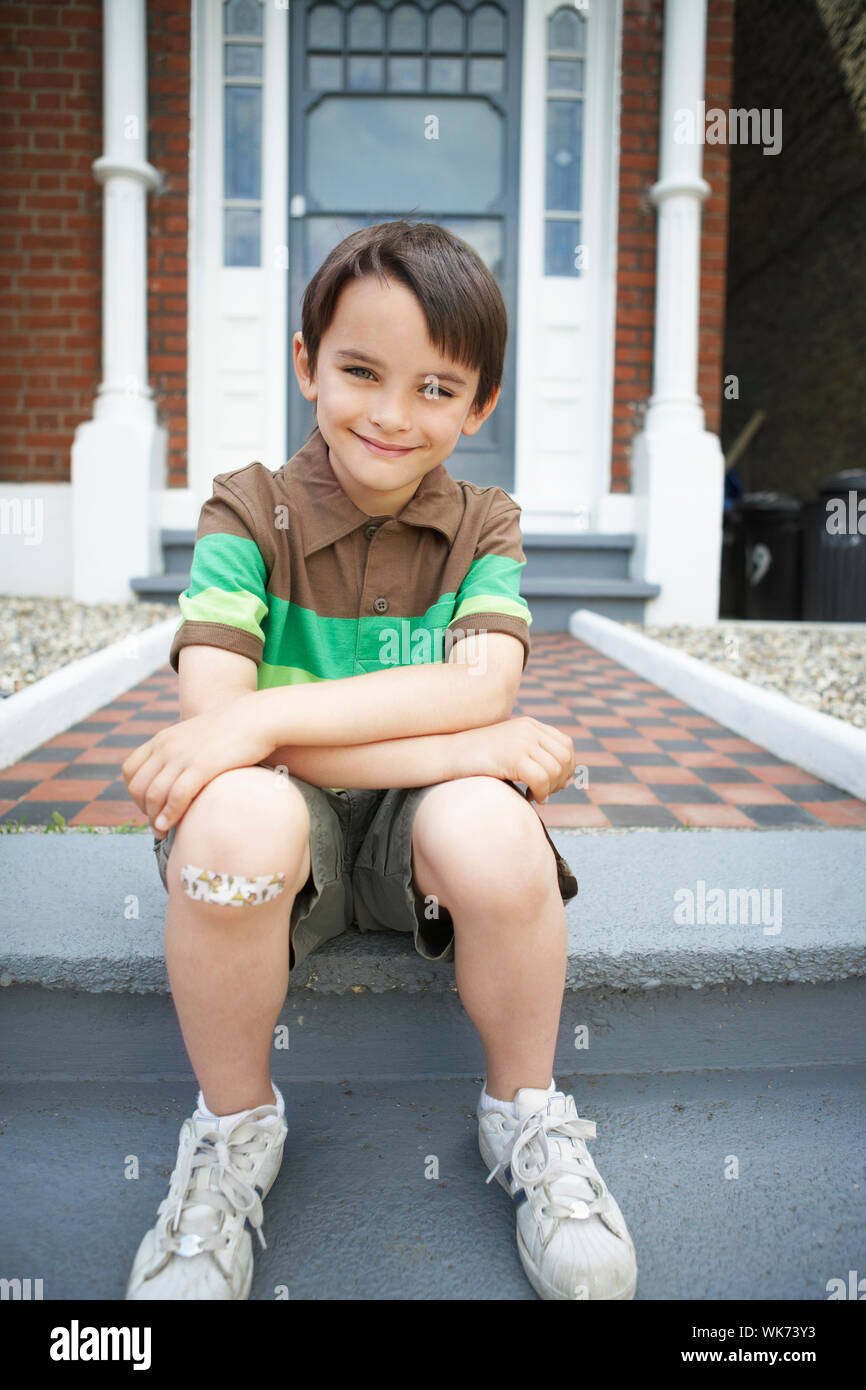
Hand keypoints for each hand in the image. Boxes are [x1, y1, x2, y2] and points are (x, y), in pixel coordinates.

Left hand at [121, 693, 274, 834]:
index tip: (149, 806)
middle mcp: (166, 747)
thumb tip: (177, 777)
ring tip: (162, 832)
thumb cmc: (232, 732)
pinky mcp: (201, 766)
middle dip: (143, 810)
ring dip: (154, 818)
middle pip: (138, 786)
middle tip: (156, 825)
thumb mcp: (196, 737)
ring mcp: (182, 756)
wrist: (257, 717)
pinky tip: (170, 826)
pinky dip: (169, 814)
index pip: (130, 770)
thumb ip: (181, 753)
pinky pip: (176, 795)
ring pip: (153, 794)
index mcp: (162, 739)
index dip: (134, 793)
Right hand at [456, 716, 575, 802]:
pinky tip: (530, 797)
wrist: (447, 754)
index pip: (566, 744)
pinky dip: (541, 793)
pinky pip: (542, 779)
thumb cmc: (475, 758)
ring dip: (550, 789)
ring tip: (536, 795)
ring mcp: (522, 742)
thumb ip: (532, 755)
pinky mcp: (513, 757)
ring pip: (555, 770)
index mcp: (529, 725)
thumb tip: (566, 780)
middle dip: (561, 780)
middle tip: (546, 792)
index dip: (567, 767)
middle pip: (565, 757)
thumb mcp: (508, 749)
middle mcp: (529, 730)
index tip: (555, 783)